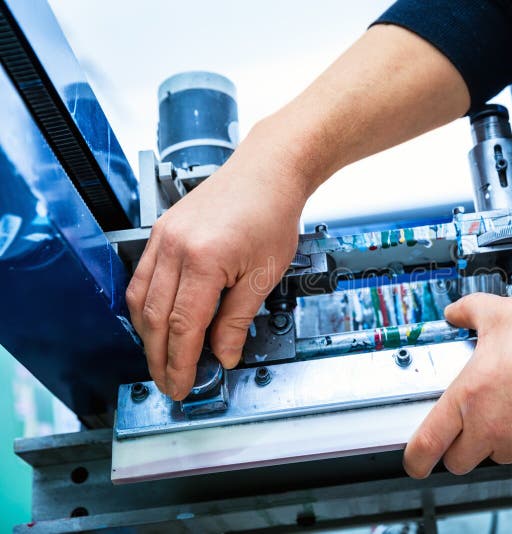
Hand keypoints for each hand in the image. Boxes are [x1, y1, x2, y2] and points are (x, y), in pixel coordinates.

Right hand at [126, 128, 307, 400]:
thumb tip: (223, 354)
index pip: (183, 327)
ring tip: (161, 360)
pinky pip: (142, 277)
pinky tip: (155, 322)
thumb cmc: (272, 213)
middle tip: (169, 382)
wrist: (267, 171)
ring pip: (140, 299)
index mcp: (204, 260)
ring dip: (147, 335)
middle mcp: (175, 247)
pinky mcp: (161, 230)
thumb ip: (238, 319)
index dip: (180, 363)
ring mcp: (163, 237)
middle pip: (155, 318)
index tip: (183, 385)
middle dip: (159, 357)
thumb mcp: (264, 274)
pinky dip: (145, 306)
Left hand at [403, 293, 511, 477]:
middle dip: (460, 447)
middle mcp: (492, 427)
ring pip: (499, 454)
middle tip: (471, 425)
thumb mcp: (499, 313)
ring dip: (500, 438)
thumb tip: (454, 312)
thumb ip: (467, 312)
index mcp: (470, 398)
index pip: (427, 444)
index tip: (414, 461)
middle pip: (460, 460)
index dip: (415, 458)